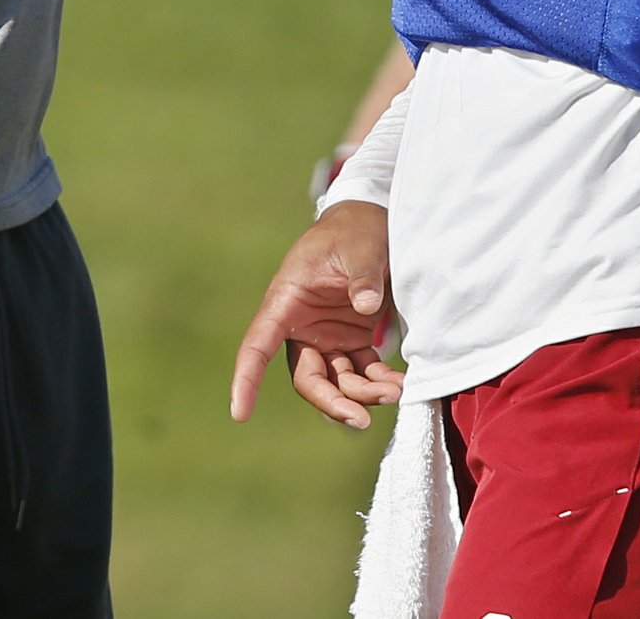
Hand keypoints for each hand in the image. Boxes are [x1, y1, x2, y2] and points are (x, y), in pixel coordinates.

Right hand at [229, 201, 403, 429]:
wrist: (372, 220)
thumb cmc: (354, 229)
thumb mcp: (359, 246)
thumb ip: (362, 275)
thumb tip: (366, 307)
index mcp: (287, 300)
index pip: (258, 345)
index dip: (247, 379)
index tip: (240, 412)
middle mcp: (301, 325)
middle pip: (307, 378)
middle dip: (332, 401)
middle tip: (361, 418)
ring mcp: (327, 336)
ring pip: (336, 382)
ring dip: (362, 395)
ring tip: (395, 392)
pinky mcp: (352, 339)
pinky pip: (361, 372)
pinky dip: (378, 383)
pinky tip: (399, 384)